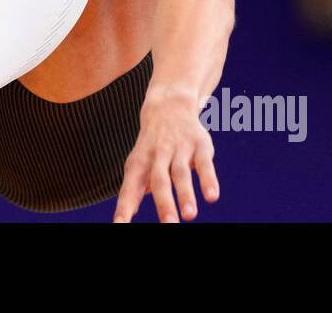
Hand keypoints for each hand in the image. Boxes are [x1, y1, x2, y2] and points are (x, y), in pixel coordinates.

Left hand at [114, 89, 218, 222]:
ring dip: (185, 194)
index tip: (120, 226)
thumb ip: (133, 190)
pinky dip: (208, 180)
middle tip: (168, 225)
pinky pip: (204, 164)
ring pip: (181, 173)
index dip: (124, 208)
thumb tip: (124, 217)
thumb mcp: (138, 165)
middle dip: (164, 204)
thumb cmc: (152, 146)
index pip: (129, 189)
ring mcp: (179, 149)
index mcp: (139, 163)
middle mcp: (157, 155)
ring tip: (189, 216)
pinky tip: (212, 196)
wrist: (169, 106)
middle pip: (159, 181)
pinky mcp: (199, 145)